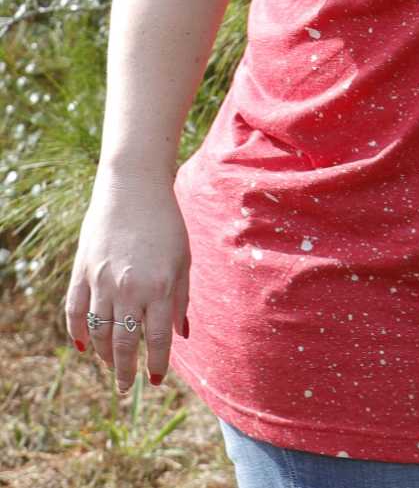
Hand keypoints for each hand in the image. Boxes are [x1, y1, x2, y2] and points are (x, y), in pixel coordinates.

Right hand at [65, 167, 190, 394]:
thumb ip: (181, 299)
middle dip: (125, 369)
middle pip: (124, 342)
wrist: (133, 190)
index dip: (157, 362)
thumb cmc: (167, 225)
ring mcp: (101, 281)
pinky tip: (83, 346)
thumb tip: (182, 335)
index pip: (157, 338)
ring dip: (103, 354)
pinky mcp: (81, 272)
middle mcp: (129, 288)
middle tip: (126, 387)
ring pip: (98, 332)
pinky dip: (77, 332)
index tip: (156, 380)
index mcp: (159, 286)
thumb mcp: (183, 260)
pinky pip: (75, 312)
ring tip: (111, 365)